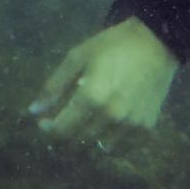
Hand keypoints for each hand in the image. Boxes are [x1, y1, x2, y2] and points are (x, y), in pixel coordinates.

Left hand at [29, 17, 178, 139]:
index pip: (62, 129)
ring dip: (88, 139)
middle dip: (66, 134)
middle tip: (63, 123)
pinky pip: (123, 146)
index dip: (49, 130)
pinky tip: (107, 125)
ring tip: (86, 123)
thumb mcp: (77, 57)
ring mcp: (131, 124)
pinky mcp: (146, 126)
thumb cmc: (112, 45)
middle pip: (79, 141)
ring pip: (99, 147)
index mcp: (91, 97)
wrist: (156, 42)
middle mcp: (111, 115)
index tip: (44, 123)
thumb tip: (33, 111)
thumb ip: (54, 86)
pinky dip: (111, 140)